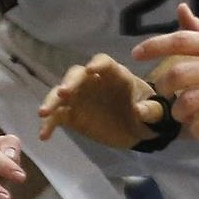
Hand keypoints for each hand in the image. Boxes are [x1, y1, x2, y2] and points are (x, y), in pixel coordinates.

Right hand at [37, 53, 165, 146]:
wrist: (136, 129)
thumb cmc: (146, 112)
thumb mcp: (154, 112)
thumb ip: (151, 110)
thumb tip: (139, 111)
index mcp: (115, 75)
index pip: (104, 62)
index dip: (98, 64)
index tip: (91, 69)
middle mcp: (92, 81)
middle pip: (76, 75)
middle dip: (69, 82)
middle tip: (63, 93)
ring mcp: (79, 97)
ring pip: (60, 94)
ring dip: (51, 101)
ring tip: (43, 113)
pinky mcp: (71, 114)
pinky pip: (57, 116)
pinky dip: (49, 124)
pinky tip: (44, 135)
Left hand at [133, 5, 198, 138]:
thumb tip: (181, 10)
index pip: (184, 40)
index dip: (155, 46)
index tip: (137, 54)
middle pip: (180, 73)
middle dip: (164, 86)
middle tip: (165, 93)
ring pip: (191, 102)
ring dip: (179, 111)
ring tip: (184, 114)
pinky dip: (197, 130)